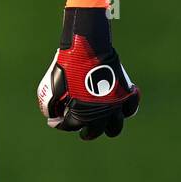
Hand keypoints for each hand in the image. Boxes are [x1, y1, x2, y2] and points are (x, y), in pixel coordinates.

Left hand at [37, 7, 139, 139]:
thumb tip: (53, 115)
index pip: (71, 126)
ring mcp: (116, 104)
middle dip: (87, 132)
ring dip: (108, 128)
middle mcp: (102, 114)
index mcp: (83, 115)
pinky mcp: (126, 93)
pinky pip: (129, 108)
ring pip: (115, 126)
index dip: (60, 124)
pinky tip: (120, 109)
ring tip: (103, 126)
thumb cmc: (69, 67)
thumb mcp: (53, 87)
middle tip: (83, 132)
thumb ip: (51, 105)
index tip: (54, 121)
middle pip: (95, 131)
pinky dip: (125, 111)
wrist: (88, 48)